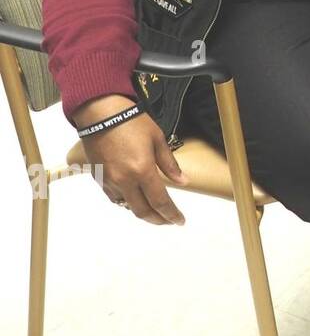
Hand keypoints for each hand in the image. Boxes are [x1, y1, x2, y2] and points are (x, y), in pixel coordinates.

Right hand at [73, 94, 187, 224]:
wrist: (100, 114)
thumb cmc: (132, 122)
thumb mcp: (158, 140)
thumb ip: (169, 164)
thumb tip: (183, 181)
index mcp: (142, 171)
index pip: (160, 202)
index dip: (171, 214)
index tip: (180, 221)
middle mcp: (124, 181)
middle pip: (142, 211)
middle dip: (158, 220)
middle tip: (169, 220)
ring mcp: (110, 181)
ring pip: (127, 206)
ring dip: (142, 211)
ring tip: (155, 210)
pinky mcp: (99, 178)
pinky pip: (114, 197)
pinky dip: (127, 202)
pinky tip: (135, 199)